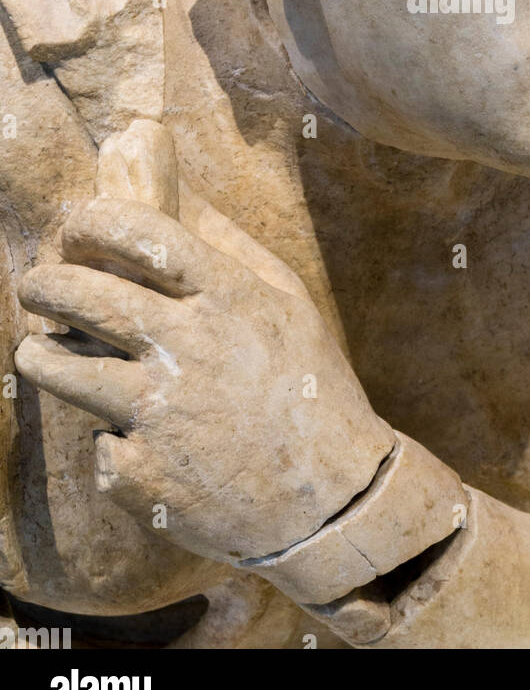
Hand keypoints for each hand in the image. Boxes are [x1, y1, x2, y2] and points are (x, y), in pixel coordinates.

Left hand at [14, 122, 393, 565]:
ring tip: (40, 350)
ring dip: (40, 355)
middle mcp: (188, 349)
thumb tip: (182, 190)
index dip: (96, 219)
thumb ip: (231, 246)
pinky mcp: (142, 474)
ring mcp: (160, 414)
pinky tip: (136, 438)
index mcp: (229, 300)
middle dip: (44, 283)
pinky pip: (100, 444)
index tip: (78, 222)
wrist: (331, 498)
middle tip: (37, 284)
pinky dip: (111, 438)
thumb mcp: (289, 303)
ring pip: (62, 370)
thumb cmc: (312, 388)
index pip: (144, 234)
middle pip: (84, 296)